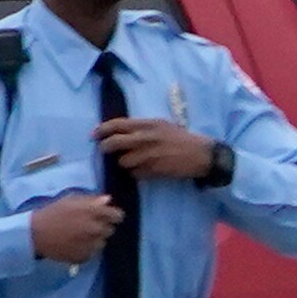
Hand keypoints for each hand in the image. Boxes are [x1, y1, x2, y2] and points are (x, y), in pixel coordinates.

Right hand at [25, 193, 123, 264]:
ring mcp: (91, 244)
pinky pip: (92, 253)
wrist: (34, 234)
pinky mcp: (85, 256)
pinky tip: (74, 245)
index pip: (117, 216)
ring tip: (79, 237)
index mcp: (93, 212)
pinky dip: (86, 250)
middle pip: (110, 230)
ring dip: (94, 239)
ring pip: (101, 242)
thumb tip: (107, 200)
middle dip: (101, 227)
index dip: (112, 216)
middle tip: (87, 226)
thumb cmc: (51, 213)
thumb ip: (90, 200)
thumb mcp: (69, 201)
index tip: (106, 216)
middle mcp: (96, 228)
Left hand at [97, 114, 224, 184]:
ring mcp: (149, 155)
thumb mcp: (161, 125)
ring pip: (123, 161)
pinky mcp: (154, 170)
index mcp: (148, 124)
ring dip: (124, 163)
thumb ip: (141, 127)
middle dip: (105, 148)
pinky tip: (144, 170)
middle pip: (114, 143)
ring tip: (132, 161)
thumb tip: (119, 131)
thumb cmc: (181, 138)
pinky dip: (136, 172)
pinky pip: (135, 173)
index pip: (117, 125)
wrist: (202, 154)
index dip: (102, 130)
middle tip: (104, 150)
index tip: (94, 135)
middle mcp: (146, 138)